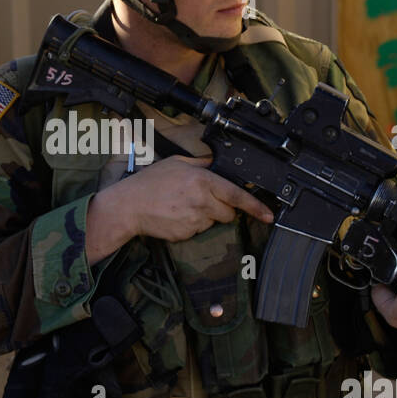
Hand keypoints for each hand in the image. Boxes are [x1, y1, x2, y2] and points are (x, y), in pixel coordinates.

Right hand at [87, 156, 273, 262]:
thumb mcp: (177, 163)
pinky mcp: (186, 234)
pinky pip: (198, 231)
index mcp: (202, 180)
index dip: (255, 206)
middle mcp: (202, 201)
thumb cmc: (149, 183)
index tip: (269, 215)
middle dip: (223, 209)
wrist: (128, 207)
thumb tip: (218, 164)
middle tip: (203, 200)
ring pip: (213, 222)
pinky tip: (177, 216)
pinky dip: (192, 225)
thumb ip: (202, 164)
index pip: (237, 195)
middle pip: (229, 213)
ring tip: (184, 207)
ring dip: (206, 216)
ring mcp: (194, 220)